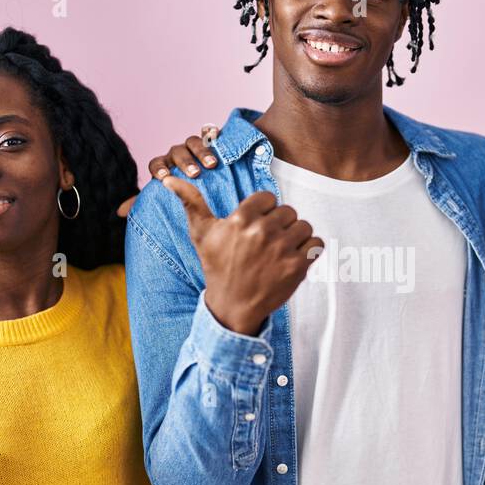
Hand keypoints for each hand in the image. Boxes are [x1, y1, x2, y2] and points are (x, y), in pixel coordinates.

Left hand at [117, 126, 222, 217]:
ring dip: (201, 151)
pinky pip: (209, 133)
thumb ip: (142, 203)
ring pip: (193, 142)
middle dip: (185, 162)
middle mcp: (177, 154)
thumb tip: (118, 212)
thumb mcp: (163, 199)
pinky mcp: (209, 142)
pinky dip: (211, 132)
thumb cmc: (181, 193)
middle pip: (176, 152)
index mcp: (164, 166)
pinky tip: (217, 135)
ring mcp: (193, 147)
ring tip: (211, 165)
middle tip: (194, 174)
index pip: (156, 163)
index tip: (163, 178)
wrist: (204, 183)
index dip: (159, 169)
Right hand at [162, 178, 322, 335]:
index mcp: (241, 220)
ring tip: (281, 250)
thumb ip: (191, 202)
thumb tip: (168, 179)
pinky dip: (309, 251)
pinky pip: (316, 244)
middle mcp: (263, 232)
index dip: (264, 211)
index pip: (268, 198)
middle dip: (280, 225)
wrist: (233, 306)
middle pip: (287, 211)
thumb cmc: (217, 267)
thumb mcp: (201, 234)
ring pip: (303, 226)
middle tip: (268, 243)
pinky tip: (294, 259)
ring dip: (296, 237)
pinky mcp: (297, 266)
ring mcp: (282, 249)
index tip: (256, 226)